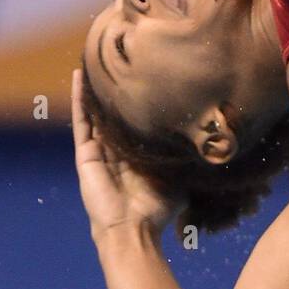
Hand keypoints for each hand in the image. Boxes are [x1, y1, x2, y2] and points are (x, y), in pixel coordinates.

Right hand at [71, 70, 181, 242]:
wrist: (133, 229)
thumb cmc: (157, 209)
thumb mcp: (179, 177)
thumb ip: (186, 160)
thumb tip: (210, 143)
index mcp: (136, 156)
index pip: (135, 122)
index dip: (137, 101)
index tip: (143, 75)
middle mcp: (115, 152)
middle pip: (113, 114)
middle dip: (114, 90)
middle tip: (117, 60)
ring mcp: (97, 152)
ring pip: (94, 112)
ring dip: (93, 88)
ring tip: (93, 60)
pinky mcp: (84, 154)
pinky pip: (81, 120)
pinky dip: (78, 98)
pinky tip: (79, 76)